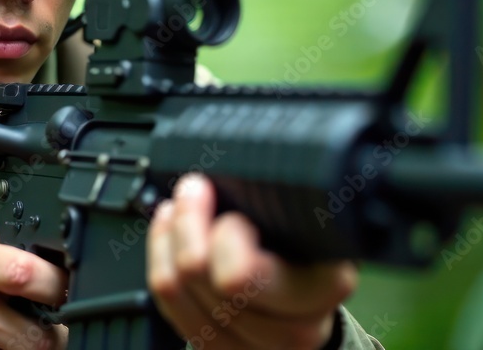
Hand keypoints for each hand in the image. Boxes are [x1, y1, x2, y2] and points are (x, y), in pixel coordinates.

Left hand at [147, 174, 357, 349]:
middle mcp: (292, 327)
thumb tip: (243, 153)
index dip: (225, 233)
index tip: (225, 202)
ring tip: (178, 206)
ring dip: (171, 237)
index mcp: (324, 287)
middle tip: (194, 189)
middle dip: (191, 222)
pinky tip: (167, 230)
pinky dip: (159, 257)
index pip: (243, 272)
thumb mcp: (317, 217)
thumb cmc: (315, 251)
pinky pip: (168, 303)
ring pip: (180, 288)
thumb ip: (291, 197)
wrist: (317, 305)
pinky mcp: (217, 349)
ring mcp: (251, 345)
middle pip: (206, 276)